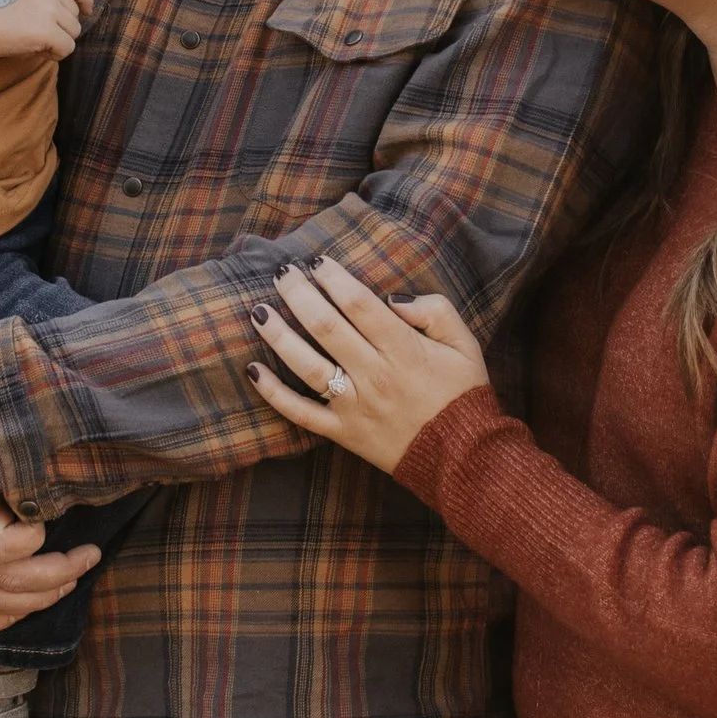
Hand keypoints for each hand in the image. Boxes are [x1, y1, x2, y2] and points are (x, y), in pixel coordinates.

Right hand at [0, 0, 93, 58]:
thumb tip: (67, 12)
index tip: (86, 9)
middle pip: (74, 14)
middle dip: (60, 26)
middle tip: (35, 32)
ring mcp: (50, 9)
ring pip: (73, 32)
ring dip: (57, 40)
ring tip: (32, 40)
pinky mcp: (47, 31)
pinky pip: (67, 48)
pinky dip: (55, 54)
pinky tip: (36, 50)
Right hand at [0, 494, 100, 630]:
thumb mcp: (3, 471)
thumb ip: (23, 486)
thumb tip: (58, 497)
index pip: (1, 547)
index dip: (36, 540)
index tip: (63, 523)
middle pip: (8, 579)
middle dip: (59, 575)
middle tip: (87, 559)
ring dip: (40, 599)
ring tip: (68, 583)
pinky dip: (2, 618)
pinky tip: (28, 607)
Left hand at [247, 254, 490, 473]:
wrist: (462, 455)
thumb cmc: (462, 394)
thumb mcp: (464, 343)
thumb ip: (434, 311)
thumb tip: (392, 298)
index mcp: (404, 350)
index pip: (359, 305)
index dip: (334, 279)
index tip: (317, 262)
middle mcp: (374, 375)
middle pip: (326, 328)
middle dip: (300, 295)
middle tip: (282, 272)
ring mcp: (354, 406)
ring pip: (307, 366)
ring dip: (279, 336)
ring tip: (259, 310)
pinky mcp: (342, 432)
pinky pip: (301, 413)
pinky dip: (273, 393)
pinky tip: (252, 369)